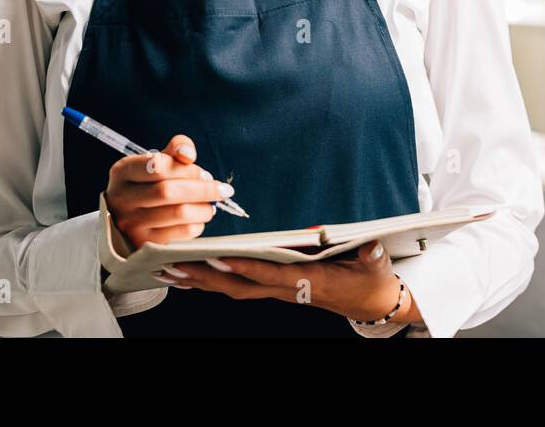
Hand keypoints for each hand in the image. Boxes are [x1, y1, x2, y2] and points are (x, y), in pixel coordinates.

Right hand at [104, 134, 235, 251]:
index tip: (203, 172)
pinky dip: (198, 224)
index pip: (158, 166)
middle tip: (222, 189)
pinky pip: (182, 233)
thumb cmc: (148, 183)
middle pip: (169, 191)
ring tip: (211, 204)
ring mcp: (131, 223)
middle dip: (203, 189)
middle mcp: (122, 198)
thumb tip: (188, 154)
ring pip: (179, 213)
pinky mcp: (144, 243)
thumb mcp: (156, 160)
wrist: (126, 216)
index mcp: (123, 172)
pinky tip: (199, 218)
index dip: (185, 168)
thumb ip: (175, 150)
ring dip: (204, 207)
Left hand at [156, 239, 415, 323]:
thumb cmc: (370, 278)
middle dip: (205, 277)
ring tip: (168, 270)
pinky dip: (211, 280)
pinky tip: (191, 272)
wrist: (369, 300)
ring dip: (200, 281)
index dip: (245, 268)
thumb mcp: (376, 264)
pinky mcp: (273, 287)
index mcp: (308, 282)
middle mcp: (286, 290)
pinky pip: (237, 285)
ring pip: (232, 289)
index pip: (270, 275)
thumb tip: (369, 244)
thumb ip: (371, 255)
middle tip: (173, 266)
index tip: (219, 258)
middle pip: (239, 287)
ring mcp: (277, 291)